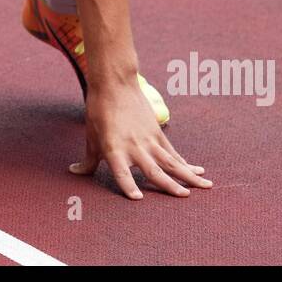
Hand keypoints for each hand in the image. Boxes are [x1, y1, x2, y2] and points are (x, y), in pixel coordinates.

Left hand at [71, 80, 211, 197]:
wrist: (115, 83)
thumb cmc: (99, 111)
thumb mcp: (91, 136)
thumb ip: (88, 160)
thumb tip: (75, 172)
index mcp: (114, 149)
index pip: (121, 173)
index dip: (128, 186)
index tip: (138, 199)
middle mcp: (134, 147)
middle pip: (154, 170)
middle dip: (170, 185)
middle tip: (185, 197)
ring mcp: (148, 140)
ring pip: (171, 161)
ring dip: (188, 175)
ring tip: (205, 186)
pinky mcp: (157, 133)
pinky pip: (173, 152)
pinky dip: (184, 163)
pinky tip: (197, 171)